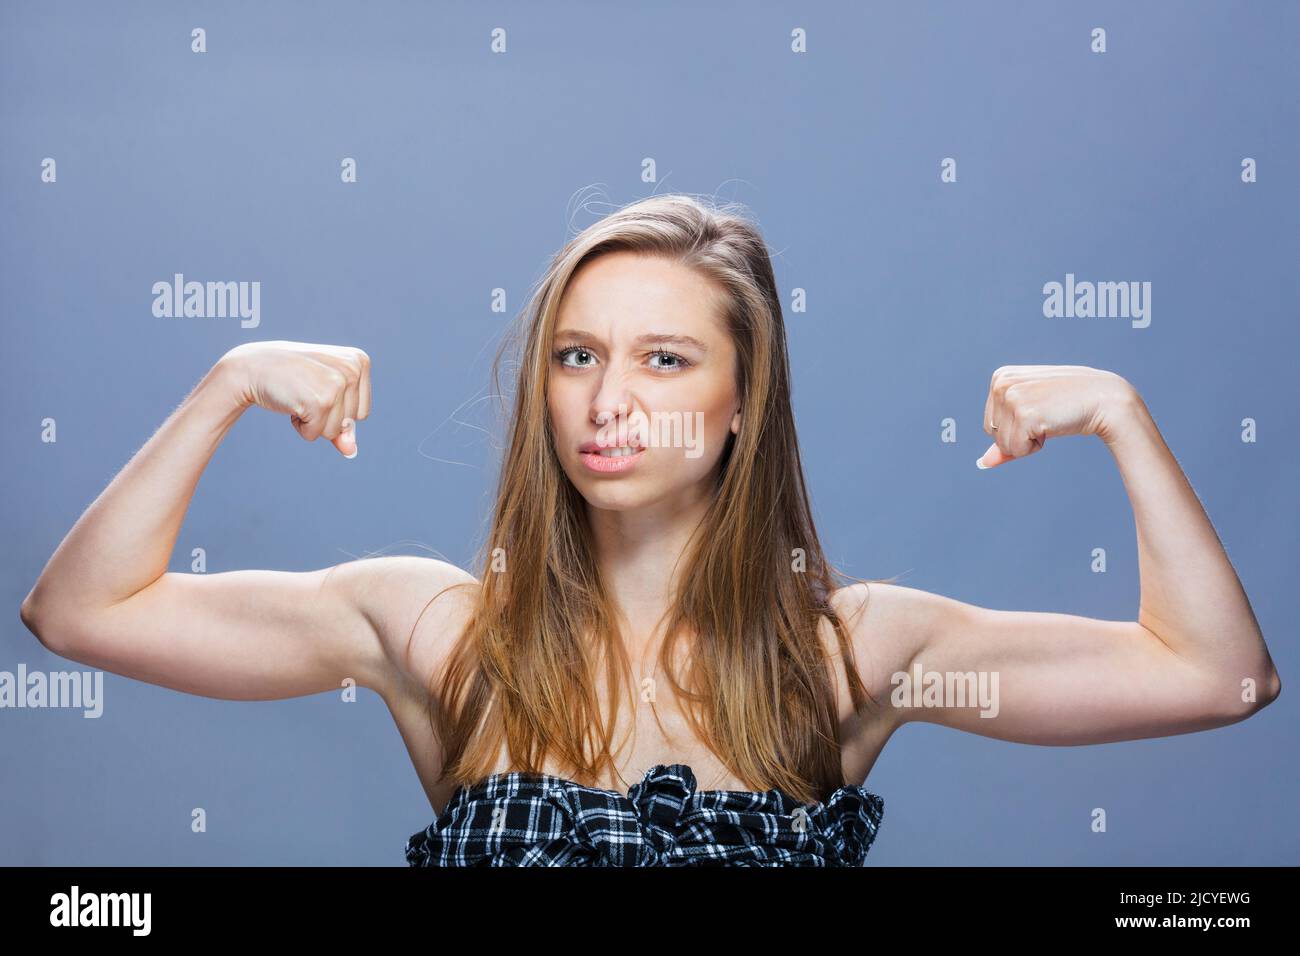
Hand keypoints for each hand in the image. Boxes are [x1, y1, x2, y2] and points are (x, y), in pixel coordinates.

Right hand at [218, 341, 370, 457]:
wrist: (252, 366)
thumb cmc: (292, 379)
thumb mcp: (324, 395)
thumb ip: (343, 425)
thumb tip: (351, 452)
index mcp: (360, 361)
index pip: (363, 412)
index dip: (338, 411)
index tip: (318, 388)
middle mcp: (352, 370)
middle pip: (350, 423)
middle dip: (325, 417)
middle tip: (305, 391)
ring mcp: (337, 384)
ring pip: (334, 432)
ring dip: (313, 423)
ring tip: (298, 396)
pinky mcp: (320, 401)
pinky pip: (316, 435)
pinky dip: (301, 427)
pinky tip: (291, 403)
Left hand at [977, 365, 1133, 468]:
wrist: (1105, 399)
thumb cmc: (1068, 406)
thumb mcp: (1031, 415)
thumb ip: (1005, 436)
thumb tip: (983, 463)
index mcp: (999, 377)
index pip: (989, 424)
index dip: (1015, 428)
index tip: (1039, 411)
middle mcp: (1001, 383)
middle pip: (992, 434)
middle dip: (1019, 436)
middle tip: (1046, 417)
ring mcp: (1012, 396)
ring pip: (1003, 445)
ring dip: (1028, 442)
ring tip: (1050, 419)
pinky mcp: (1024, 414)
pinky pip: (1017, 450)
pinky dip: (1035, 447)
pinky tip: (1052, 426)